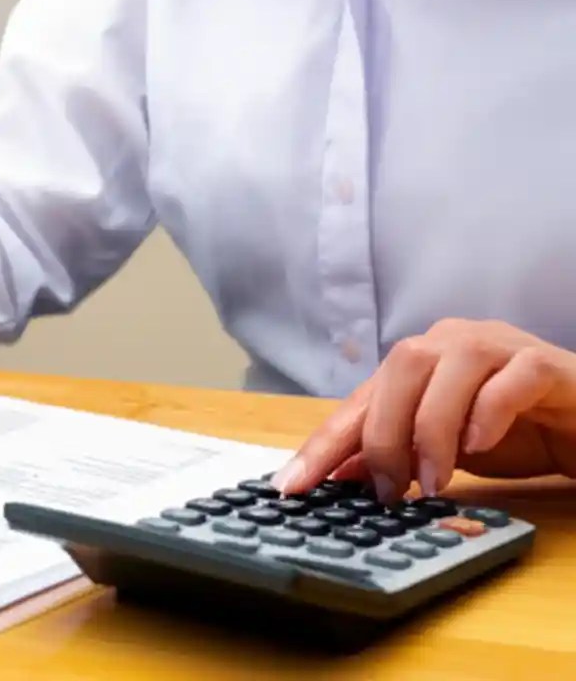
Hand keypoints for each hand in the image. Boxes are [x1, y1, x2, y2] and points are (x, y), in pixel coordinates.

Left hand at [273, 318, 575, 502]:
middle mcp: (450, 344)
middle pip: (398, 372)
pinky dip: (488, 411)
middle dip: (383, 436)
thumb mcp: (442, 454)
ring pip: (448, 368)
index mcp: (417, 366)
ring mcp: (499, 347)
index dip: (322, 445)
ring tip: (433, 481)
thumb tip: (333, 479)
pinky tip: (478, 446)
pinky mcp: (544, 364)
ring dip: (431, 429)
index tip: (291, 488)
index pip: (357, 402)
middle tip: (391, 491)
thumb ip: (392, 458)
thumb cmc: (514, 433)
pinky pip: (510, 376)